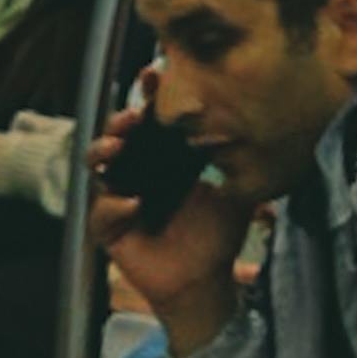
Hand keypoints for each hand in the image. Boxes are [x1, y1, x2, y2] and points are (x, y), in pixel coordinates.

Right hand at [89, 108, 249, 341]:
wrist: (207, 283)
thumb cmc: (216, 237)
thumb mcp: (237, 195)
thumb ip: (241, 166)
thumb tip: (259, 130)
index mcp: (161, 160)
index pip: (149, 121)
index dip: (148, 96)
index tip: (154, 74)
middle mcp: (135, 174)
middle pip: (116, 136)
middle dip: (120, 121)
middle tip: (134, 114)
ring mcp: (118, 200)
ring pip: (97, 168)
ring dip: (103, 152)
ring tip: (118, 148)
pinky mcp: (110, 230)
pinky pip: (102, 215)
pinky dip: (114, 207)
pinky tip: (133, 203)